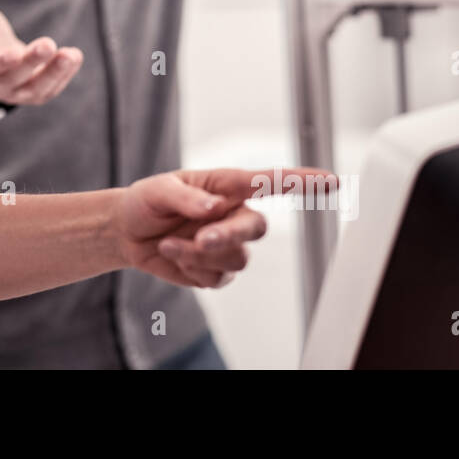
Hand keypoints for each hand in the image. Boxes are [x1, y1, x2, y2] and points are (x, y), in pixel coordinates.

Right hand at [0, 0, 82, 108]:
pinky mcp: (36, 93)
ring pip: (37, 88)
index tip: (14, 52)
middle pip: (15, 78)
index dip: (0, 62)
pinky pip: (51, 87)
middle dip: (32, 61)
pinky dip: (64, 74)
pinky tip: (75, 57)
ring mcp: (17, 93)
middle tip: (48, 44)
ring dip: (55, 72)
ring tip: (72, 55)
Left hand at [112, 166, 336, 288]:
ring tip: (169, 243)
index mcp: (226, 186)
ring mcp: (229, 243)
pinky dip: (191, 269)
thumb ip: (185, 196)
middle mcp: (234, 213)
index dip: (302, 180)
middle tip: (200, 240)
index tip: (330, 180)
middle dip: (228, 237)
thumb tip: (213, 207)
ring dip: (199, 255)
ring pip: (236, 258)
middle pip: (256, 228)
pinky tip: (173, 253)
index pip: (271, 182)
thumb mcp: (157, 189)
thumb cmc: (147, 201)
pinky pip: (217, 278)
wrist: (128, 233)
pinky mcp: (217, 270)